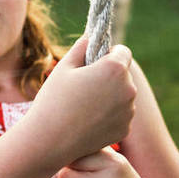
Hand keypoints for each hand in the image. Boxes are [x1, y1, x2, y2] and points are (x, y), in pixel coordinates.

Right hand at [30, 34, 138, 165]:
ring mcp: (128, 111)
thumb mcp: (64, 67)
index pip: (123, 51)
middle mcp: (128, 89)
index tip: (95, 62)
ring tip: (84, 105)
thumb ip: (81, 47)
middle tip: (85, 86)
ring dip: (111, 96)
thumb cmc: (53, 100)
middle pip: (124, 75)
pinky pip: (120, 115)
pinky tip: (88, 121)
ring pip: (123, 96)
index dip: (109, 54)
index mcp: (114, 68)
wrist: (49, 141)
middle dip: (110, 76)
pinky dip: (109, 116)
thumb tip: (91, 36)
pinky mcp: (124, 129)